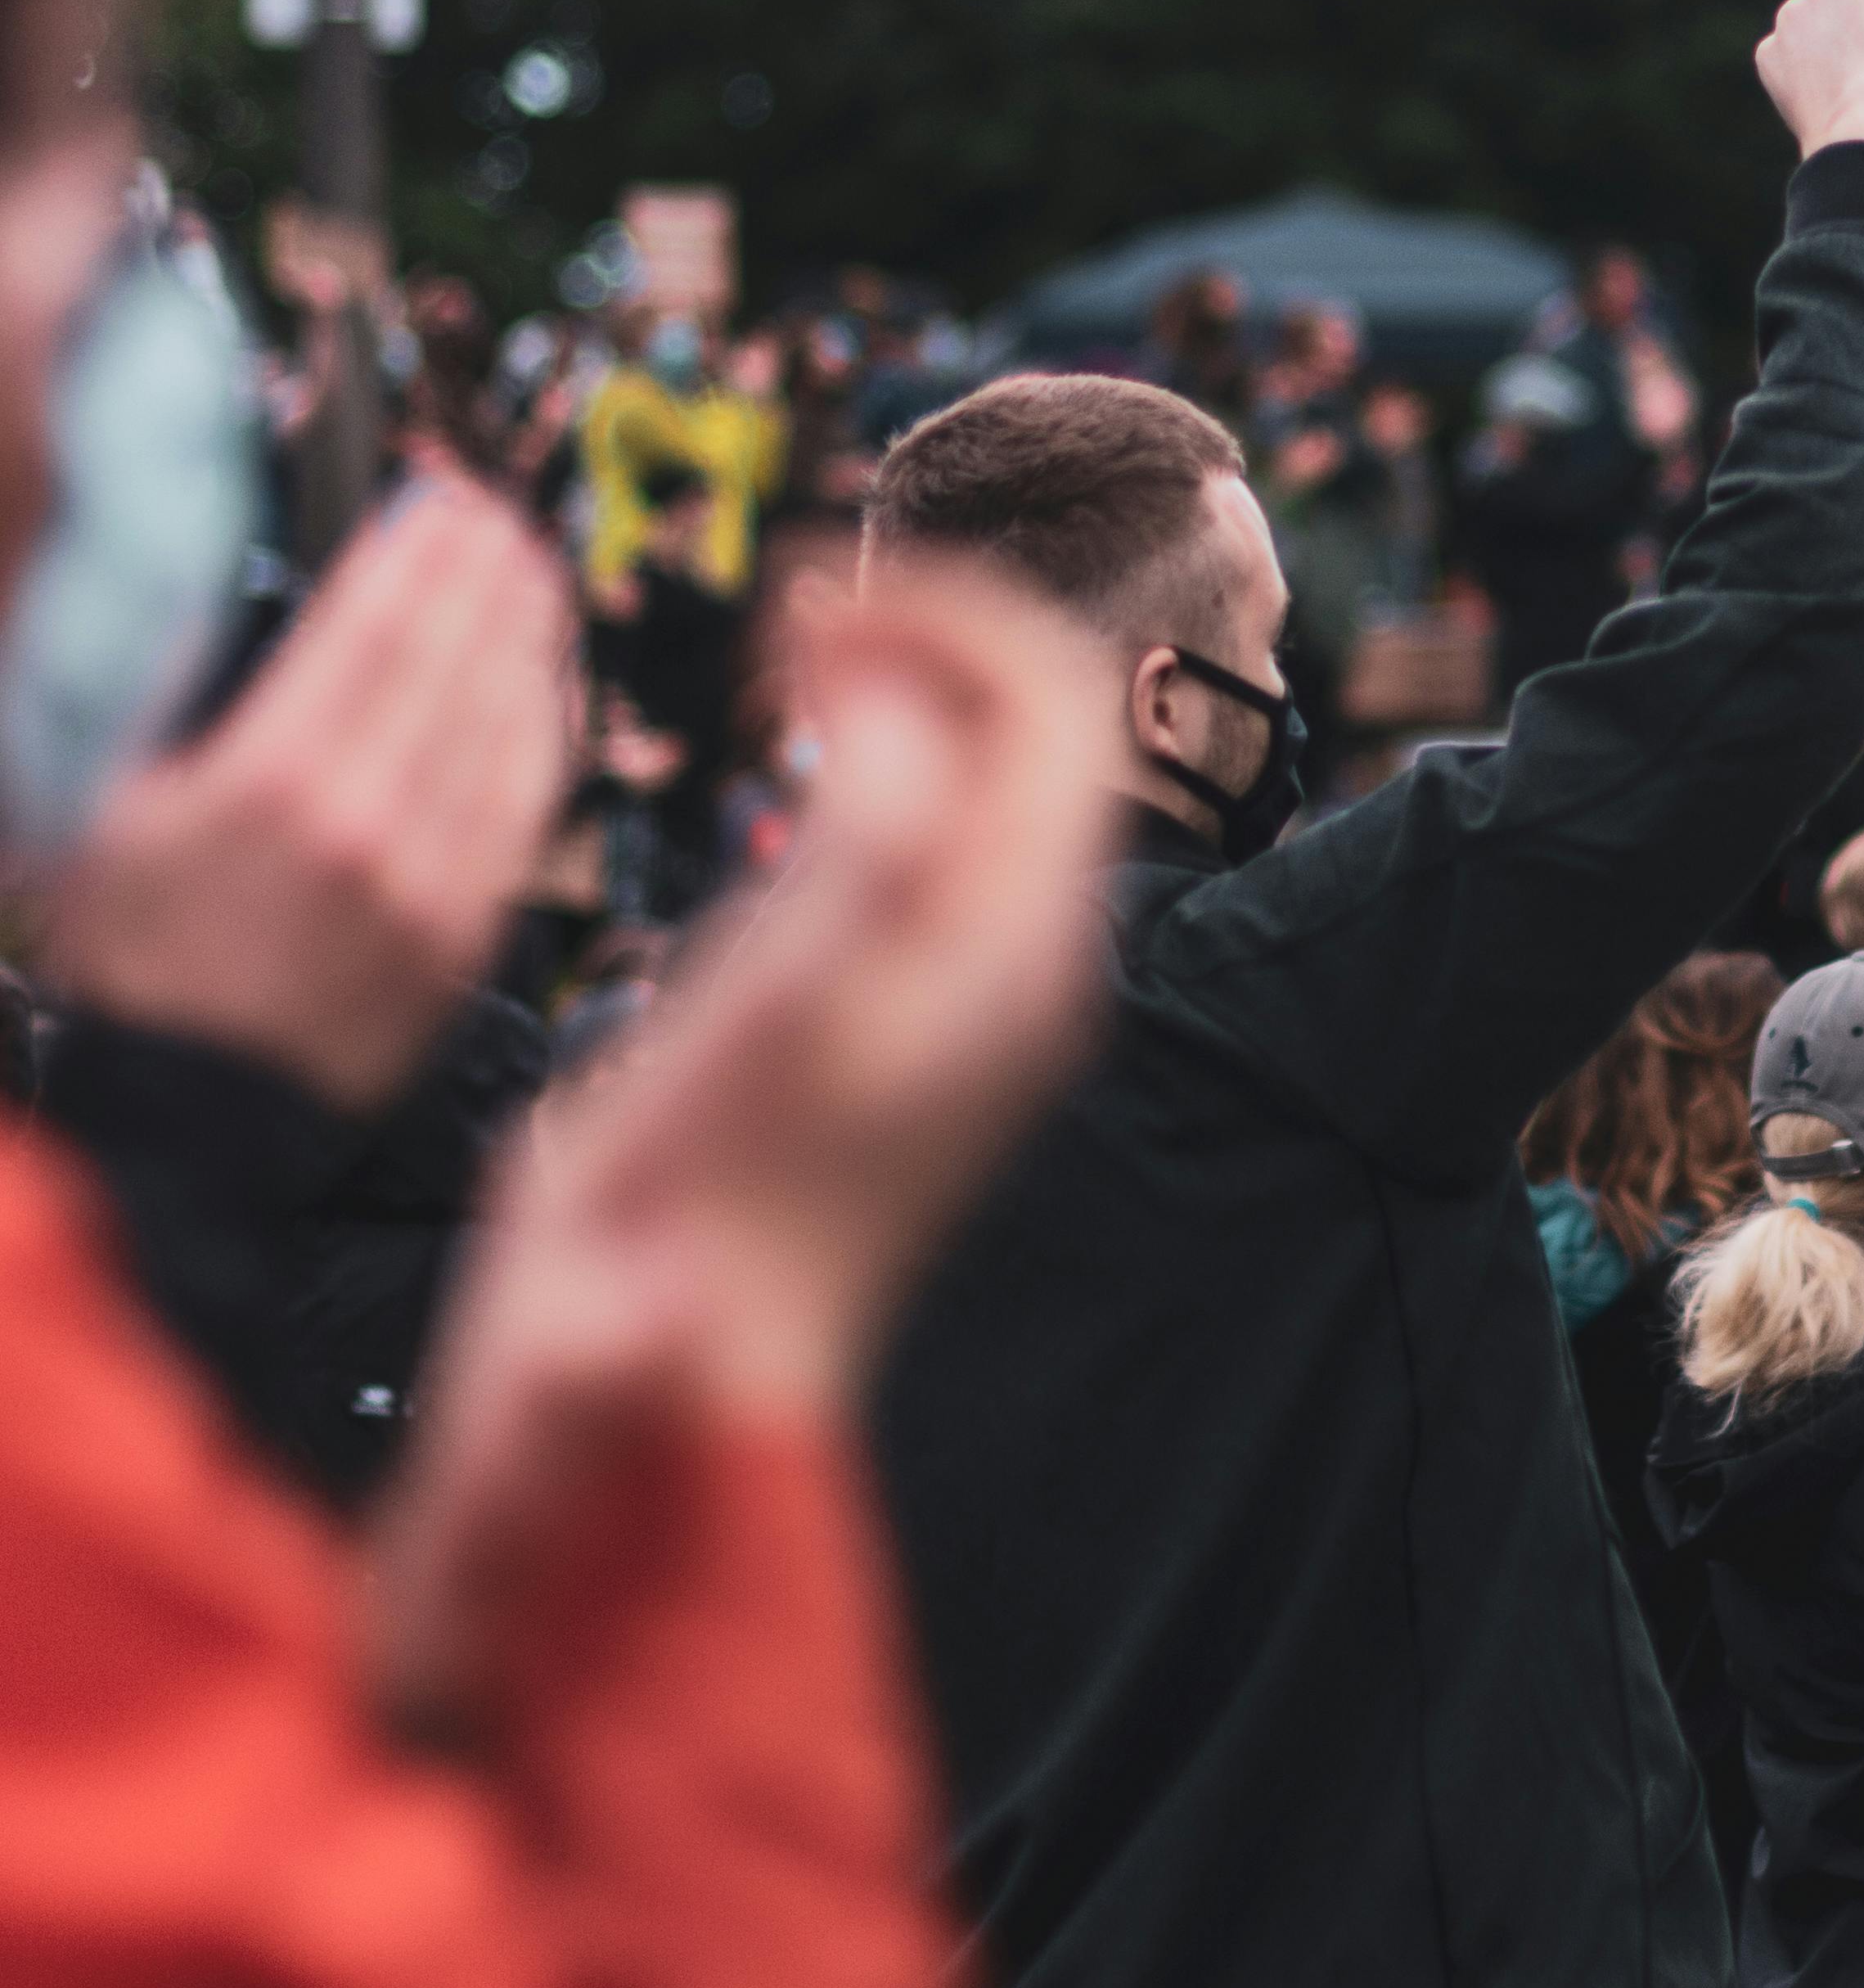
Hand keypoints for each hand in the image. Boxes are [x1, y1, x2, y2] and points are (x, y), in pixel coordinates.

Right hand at [54, 482, 571, 1110]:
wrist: (191, 1121)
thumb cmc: (135, 960)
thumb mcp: (100, 812)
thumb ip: (160, 698)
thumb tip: (216, 590)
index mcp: (273, 780)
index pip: (374, 626)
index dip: (418, 549)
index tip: (440, 496)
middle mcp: (368, 822)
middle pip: (453, 659)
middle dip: (484, 573)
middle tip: (500, 516)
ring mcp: (431, 880)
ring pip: (506, 723)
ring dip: (527, 637)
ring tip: (532, 578)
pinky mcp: (469, 930)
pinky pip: (527, 805)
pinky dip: (543, 730)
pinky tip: (542, 687)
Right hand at [375, 554, 1115, 1729]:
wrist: (689, 1382)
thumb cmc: (706, 1204)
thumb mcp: (772, 1006)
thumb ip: (863, 845)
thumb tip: (904, 715)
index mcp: (1013, 937)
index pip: (1050, 698)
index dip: (937, 616)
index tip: (798, 605)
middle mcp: (1033, 964)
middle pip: (1042, 732)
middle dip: (931, 644)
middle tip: (791, 628)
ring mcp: (991, 1005)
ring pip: (1001, 792)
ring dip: (912, 709)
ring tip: (789, 683)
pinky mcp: (934, 1038)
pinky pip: (953, 857)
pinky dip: (891, 787)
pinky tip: (794, 799)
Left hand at [1754, 0, 1863, 158]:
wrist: (1857, 127)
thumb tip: (1860, 35)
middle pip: (1848, 14)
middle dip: (1858, 36)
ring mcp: (1789, 20)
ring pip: (1814, 33)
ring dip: (1827, 50)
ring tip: (1845, 86)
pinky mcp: (1768, 52)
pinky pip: (1788, 60)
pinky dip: (1800, 75)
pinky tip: (1819, 94)